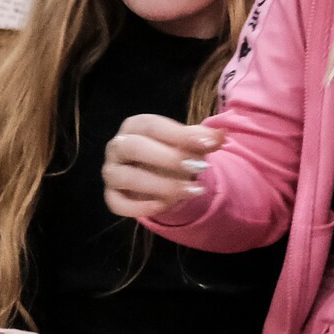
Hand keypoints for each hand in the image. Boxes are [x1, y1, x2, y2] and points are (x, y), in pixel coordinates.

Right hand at [103, 115, 221, 217]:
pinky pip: (117, 203)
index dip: (180, 135)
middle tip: (199, 167)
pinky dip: (139, 207)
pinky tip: (164, 206)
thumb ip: (204, 139)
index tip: (209, 145)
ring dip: (161, 185)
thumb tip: (221, 134)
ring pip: (125, 177)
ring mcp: (112, 171)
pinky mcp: (111, 195)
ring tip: (192, 190)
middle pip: (134, 147)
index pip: (152, 125)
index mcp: (136, 126)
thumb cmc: (174, 152)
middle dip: (168, 158)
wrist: (162, 176)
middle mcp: (118, 146)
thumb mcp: (191, 144)